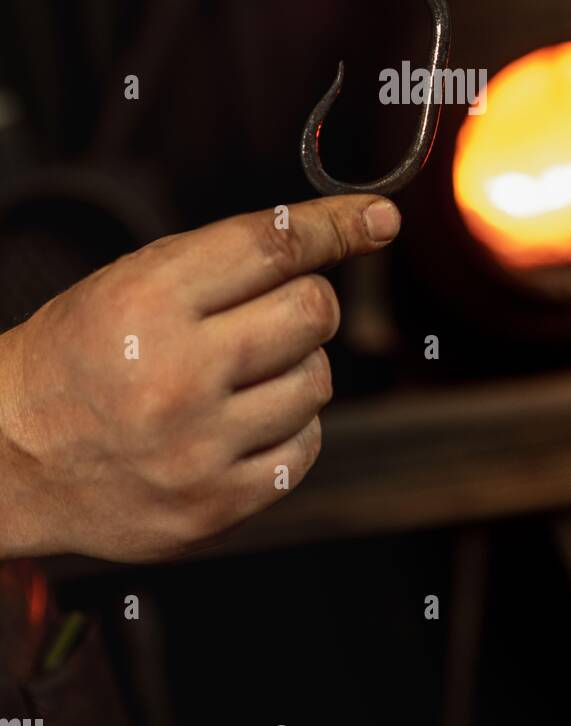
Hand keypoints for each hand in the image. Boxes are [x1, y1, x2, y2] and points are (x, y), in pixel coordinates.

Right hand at [0, 195, 399, 562]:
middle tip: (263, 317)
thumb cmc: (77, 357)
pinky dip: (290, 427)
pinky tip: (242, 422)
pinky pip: (306, 449)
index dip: (338, 226)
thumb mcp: (133, 280)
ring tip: (237, 376)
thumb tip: (349, 231)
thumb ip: (234, 257)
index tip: (378, 219)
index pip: (274, 246)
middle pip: (312, 310)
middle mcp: (175, 374)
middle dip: (304, 303)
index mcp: (148, 303)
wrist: (9, 458)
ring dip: (295, 367)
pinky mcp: (213, 506)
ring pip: (317, 380)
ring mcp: (197, 447)